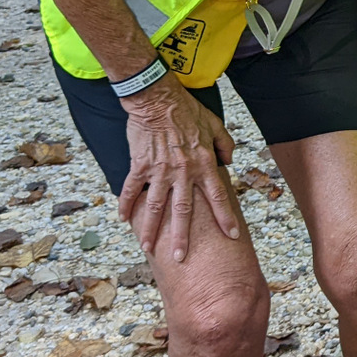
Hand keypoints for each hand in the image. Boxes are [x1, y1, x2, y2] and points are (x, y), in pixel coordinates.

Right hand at [116, 76, 242, 263]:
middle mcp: (183, 172)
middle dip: (183, 237)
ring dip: (151, 229)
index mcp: (204, 164)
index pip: (218, 197)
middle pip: (184, 211)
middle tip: (182, 258)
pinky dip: (126, 204)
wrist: (157, 98)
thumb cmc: (187, 110)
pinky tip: (123, 219)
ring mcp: (160, 170)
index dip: (225, 217)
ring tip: (147, 248)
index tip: (232, 235)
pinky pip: (131, 189)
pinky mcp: (140, 165)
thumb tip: (229, 160)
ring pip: (156, 206)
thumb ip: (225, 145)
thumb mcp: (216, 124)